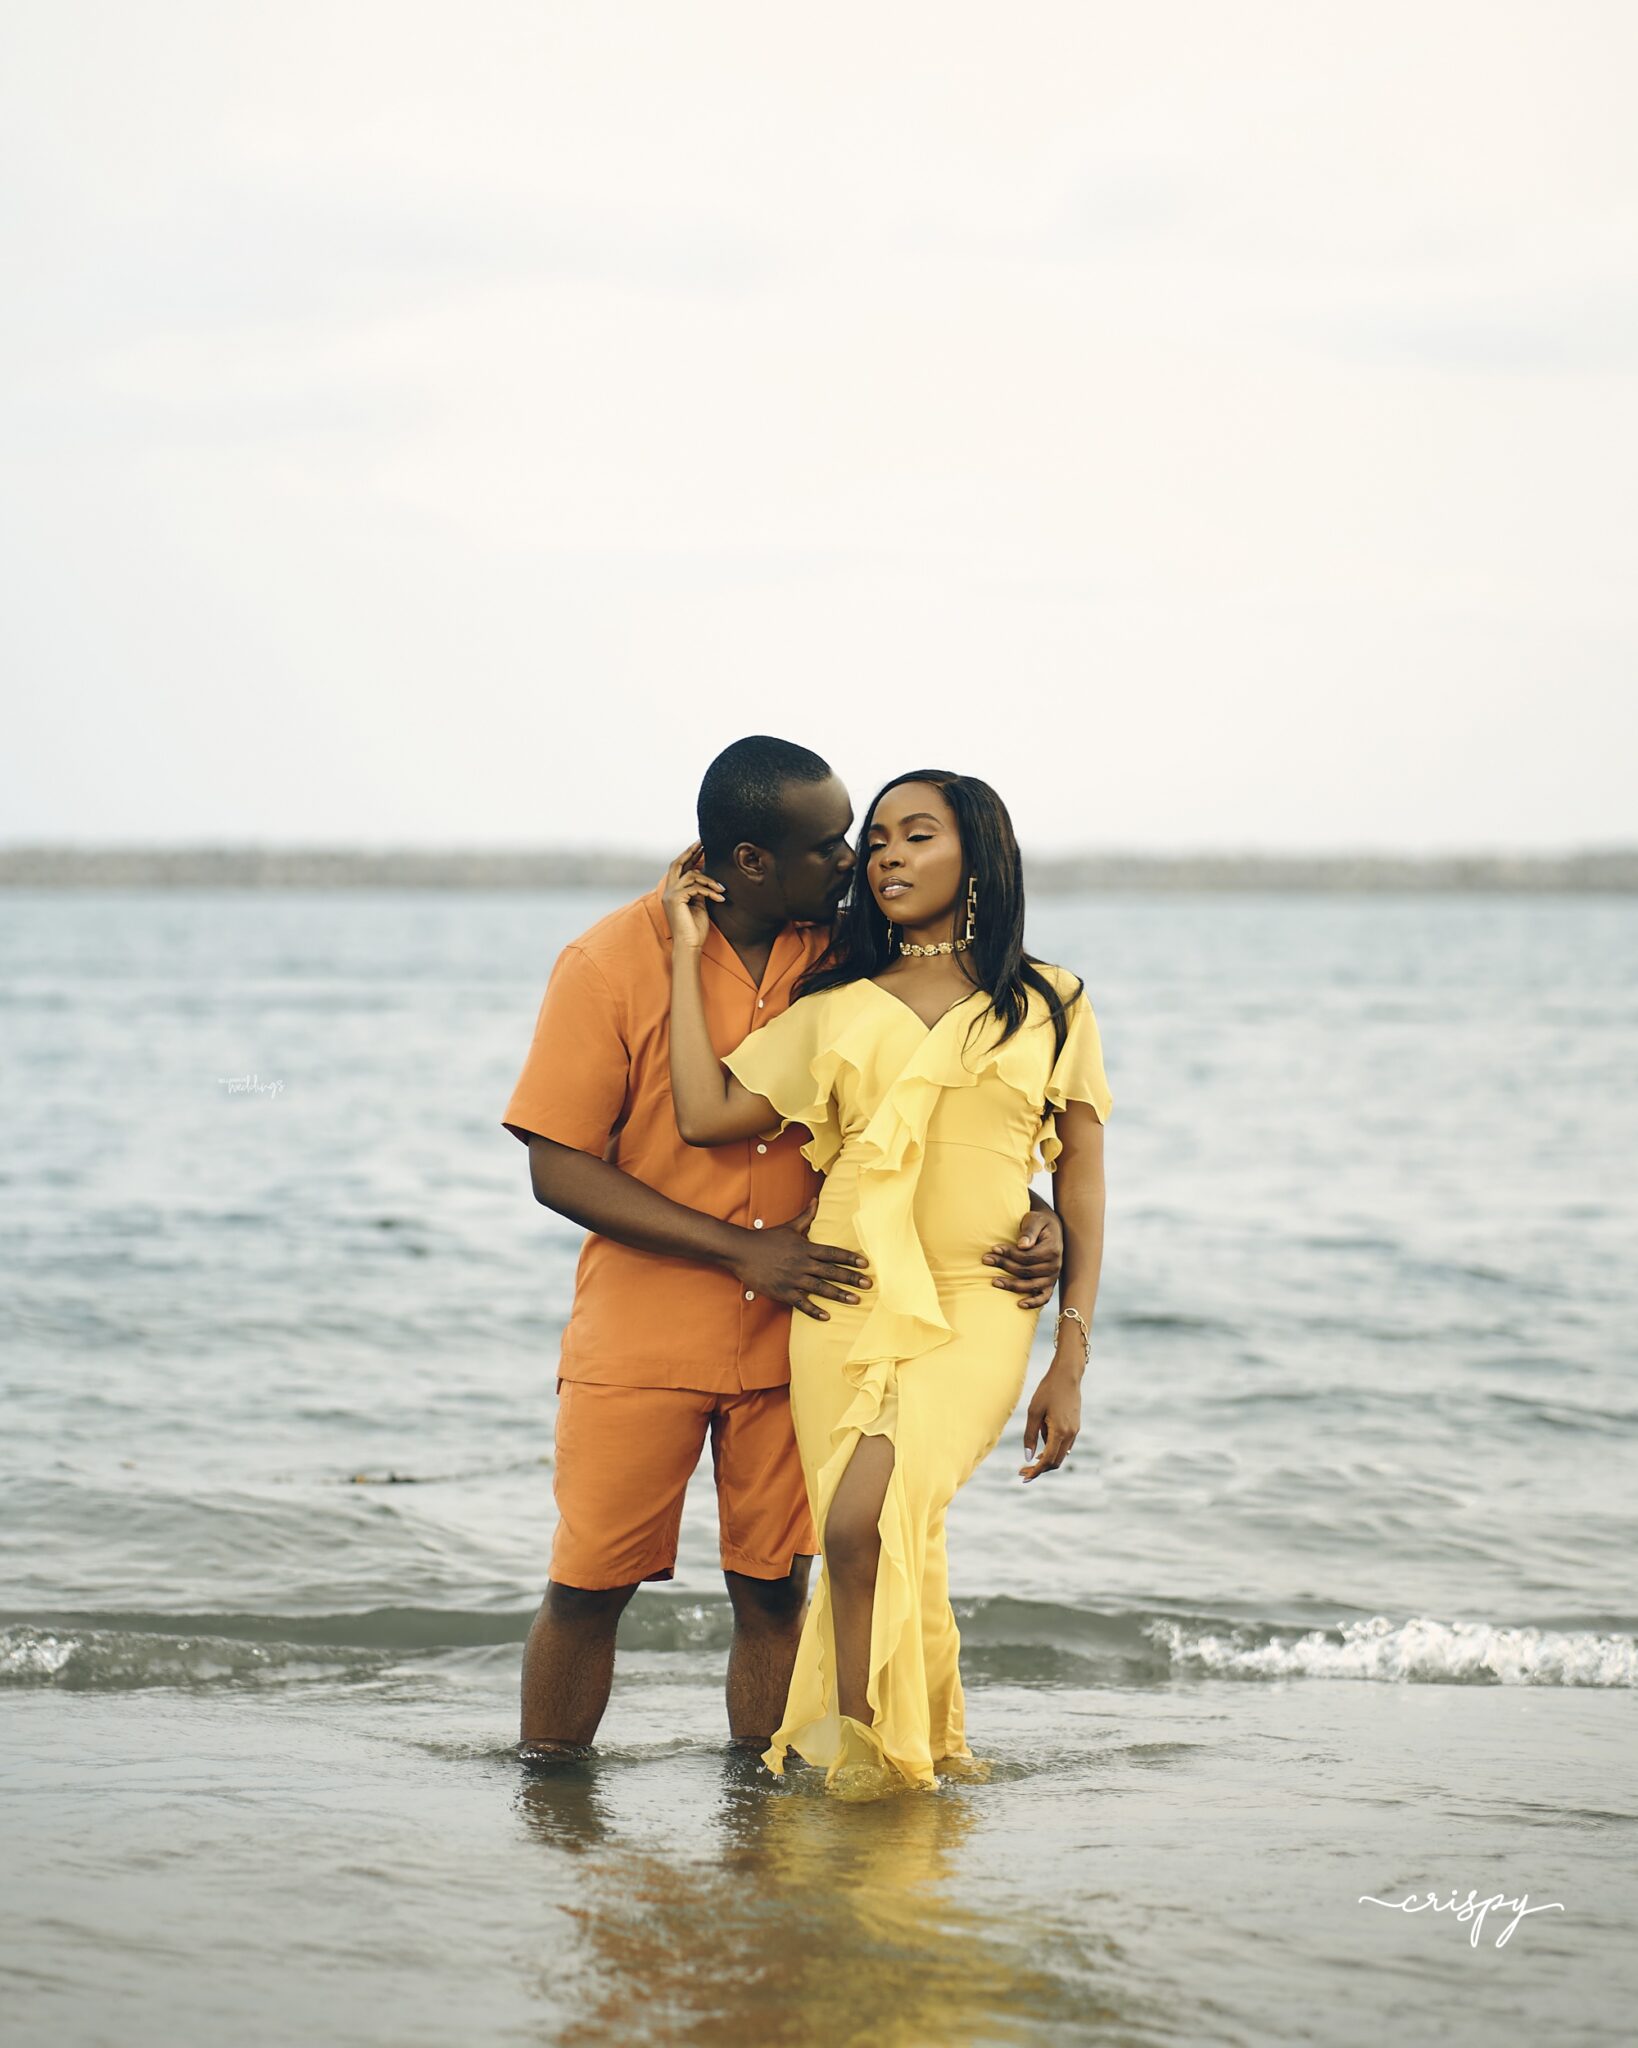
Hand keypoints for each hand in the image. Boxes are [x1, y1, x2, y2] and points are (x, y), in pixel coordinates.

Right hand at [663, 842, 723, 950]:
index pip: (680, 869)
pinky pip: (695, 887)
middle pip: (677, 864)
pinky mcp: (675, 899)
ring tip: (722, 889)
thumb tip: (706, 878)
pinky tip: (719, 898)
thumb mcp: (699, 905)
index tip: (702, 846)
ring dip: (709, 880)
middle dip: (690, 851)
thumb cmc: (695, 929)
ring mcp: (670, 894)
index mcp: (673, 892)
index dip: (690, 856)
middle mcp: (668, 891)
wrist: (689, 945)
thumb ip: (699, 891)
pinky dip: (709, 891)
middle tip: (703, 842)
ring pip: (691, 875)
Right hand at [731, 1196, 872, 1321]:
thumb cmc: (767, 1238)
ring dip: (839, 1294)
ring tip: (855, 1300)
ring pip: (820, 1288)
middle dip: (851, 1278)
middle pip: (831, 1271)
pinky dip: (814, 1310)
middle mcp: (802, 1263)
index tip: (865, 1264)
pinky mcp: (783, 1291)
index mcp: (805, 1248)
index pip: (833, 1253)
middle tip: (869, 1284)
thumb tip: (816, 1201)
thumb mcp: (789, 1227)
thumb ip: (806, 1216)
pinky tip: (827, 1316)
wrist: (742, 1251)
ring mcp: (793, 1278)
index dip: (850, 1258)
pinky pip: (801, 1303)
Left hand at [984, 1206, 1061, 1309]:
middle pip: (1026, 1271)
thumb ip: (1029, 1231)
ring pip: (1031, 1285)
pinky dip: (1033, 1302)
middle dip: (1004, 1266)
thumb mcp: (1035, 1220)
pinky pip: (1043, 1297)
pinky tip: (1019, 1304)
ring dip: (1012, 1285)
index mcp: (1052, 1250)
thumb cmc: (1040, 1222)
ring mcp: (1052, 1276)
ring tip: (993, 1281)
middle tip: (986, 1259)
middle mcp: (1055, 1266)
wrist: (1051, 1228)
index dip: (1009, 1254)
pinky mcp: (1049, 1284)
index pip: (1027, 1257)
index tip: (994, 1248)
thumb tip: (1022, 1245)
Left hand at [1019, 1363, 1080, 1480]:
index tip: (1023, 1476)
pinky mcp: (1075, 1426)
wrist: (1067, 1375)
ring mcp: (1075, 1431)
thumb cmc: (1048, 1390)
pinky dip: (1052, 1448)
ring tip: (1030, 1453)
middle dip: (1039, 1468)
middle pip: (1055, 1461)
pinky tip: (1042, 1441)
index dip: (1035, 1471)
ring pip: (1060, 1453)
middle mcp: (1070, 1434)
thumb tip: (1028, 1457)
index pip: (1047, 1460)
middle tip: (1022, 1470)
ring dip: (1045, 1457)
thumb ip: (1030, 1436)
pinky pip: (1064, 1444)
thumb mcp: (1033, 1412)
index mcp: (1059, 1432)